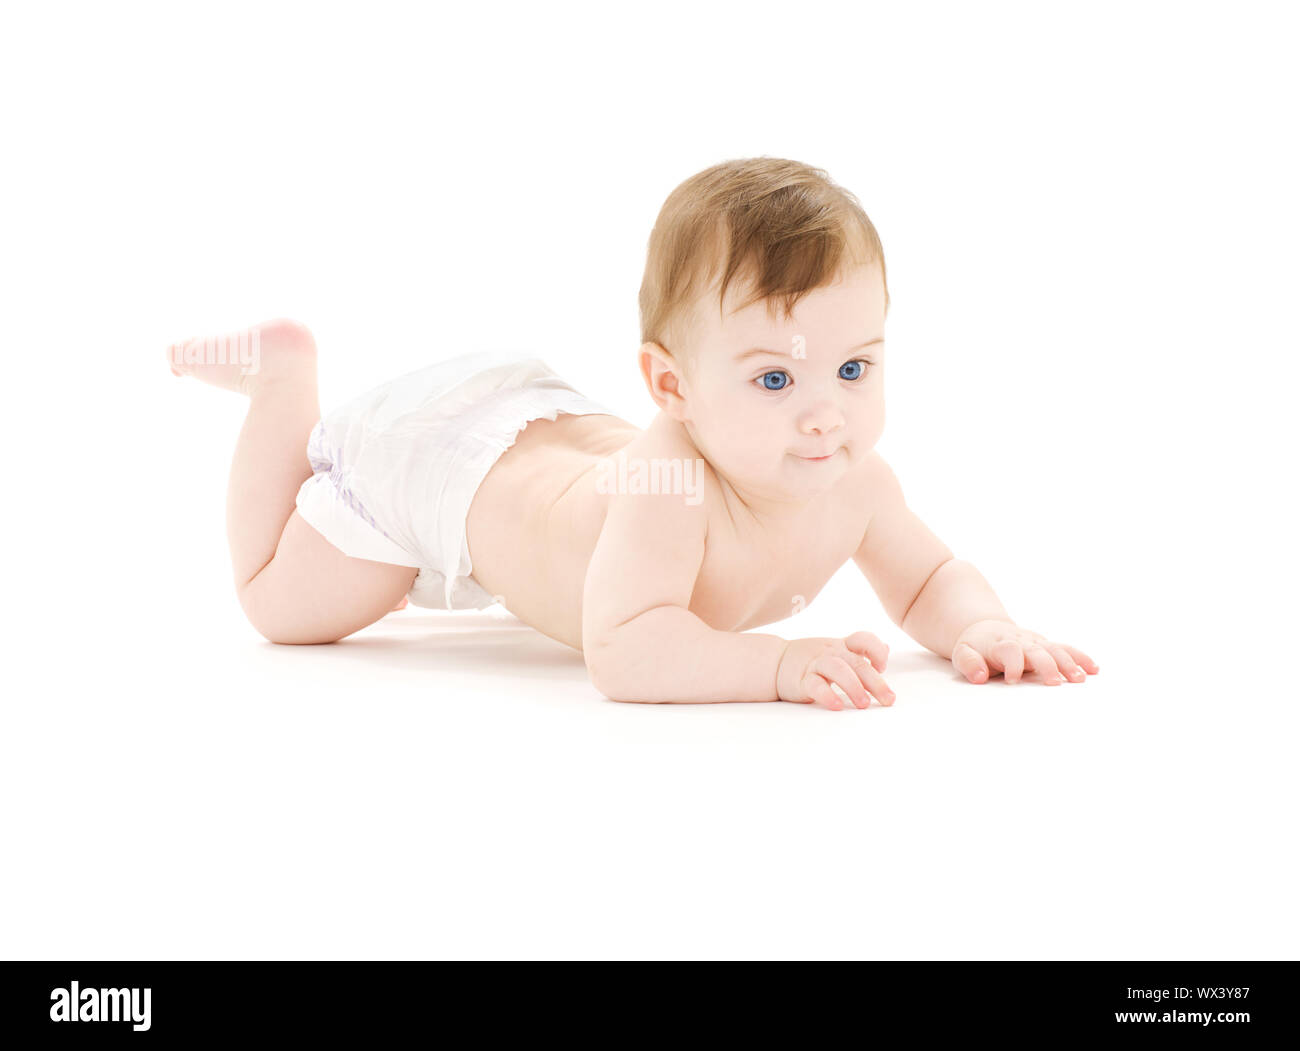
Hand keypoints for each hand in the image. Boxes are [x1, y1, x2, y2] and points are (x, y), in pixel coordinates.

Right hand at [776, 632, 893, 709]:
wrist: (773, 662)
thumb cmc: (811, 659)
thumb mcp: (836, 650)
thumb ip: (860, 651)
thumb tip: (886, 648)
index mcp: (841, 646)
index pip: (863, 639)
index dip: (876, 651)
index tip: (882, 668)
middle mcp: (830, 653)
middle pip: (857, 662)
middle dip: (875, 682)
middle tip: (888, 699)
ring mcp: (815, 664)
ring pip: (838, 670)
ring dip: (854, 687)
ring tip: (864, 704)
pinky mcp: (801, 680)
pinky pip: (815, 685)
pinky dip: (827, 695)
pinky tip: (837, 706)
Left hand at [951, 619, 1098, 684]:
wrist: (984, 628)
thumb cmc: (974, 646)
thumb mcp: (962, 653)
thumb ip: (969, 663)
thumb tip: (979, 677)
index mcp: (1000, 644)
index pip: (1009, 651)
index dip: (1012, 665)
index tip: (1012, 681)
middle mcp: (1022, 641)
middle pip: (1037, 651)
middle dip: (1046, 665)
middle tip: (1054, 683)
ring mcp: (1036, 643)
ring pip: (1055, 649)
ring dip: (1069, 663)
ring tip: (1080, 679)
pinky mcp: (1046, 645)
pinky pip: (1066, 649)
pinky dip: (1080, 657)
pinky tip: (1094, 669)